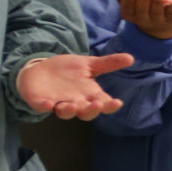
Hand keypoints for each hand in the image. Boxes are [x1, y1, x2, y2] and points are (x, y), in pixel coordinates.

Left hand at [16, 53, 133, 120]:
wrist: (40, 70)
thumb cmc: (67, 71)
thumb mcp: (88, 64)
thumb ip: (108, 63)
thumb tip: (131, 58)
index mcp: (89, 94)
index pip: (103, 103)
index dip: (110, 105)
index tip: (117, 102)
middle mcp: (76, 102)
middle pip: (86, 112)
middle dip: (92, 110)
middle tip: (97, 105)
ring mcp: (58, 103)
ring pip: (66, 113)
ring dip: (70, 111)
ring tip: (72, 106)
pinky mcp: (40, 101)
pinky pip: (42, 107)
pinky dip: (44, 106)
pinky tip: (47, 103)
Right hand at [109, 0, 171, 38]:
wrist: (162, 22)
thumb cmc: (142, 3)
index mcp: (130, 14)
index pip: (127, 7)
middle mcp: (144, 20)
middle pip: (142, 9)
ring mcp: (159, 22)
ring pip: (156, 12)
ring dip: (157, 2)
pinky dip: (171, 7)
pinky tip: (170, 0)